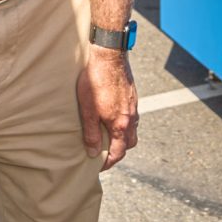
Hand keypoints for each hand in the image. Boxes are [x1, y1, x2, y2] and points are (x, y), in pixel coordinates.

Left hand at [76, 47, 138, 168]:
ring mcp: (134, 107)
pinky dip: (125, 125)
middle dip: (118, 152)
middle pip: (129, 144)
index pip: (118, 153)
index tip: (99, 166)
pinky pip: (132, 118)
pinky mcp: (132, 97)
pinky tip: (113, 118)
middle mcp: (131, 118)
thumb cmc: (95, 81)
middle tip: (104, 154)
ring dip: (122, 138)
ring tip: (108, 137)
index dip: (108, 163)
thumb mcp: (87, 110)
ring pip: (132, 131)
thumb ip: (91, 133)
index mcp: (120, 125)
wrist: (109, 55)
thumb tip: (93, 153)